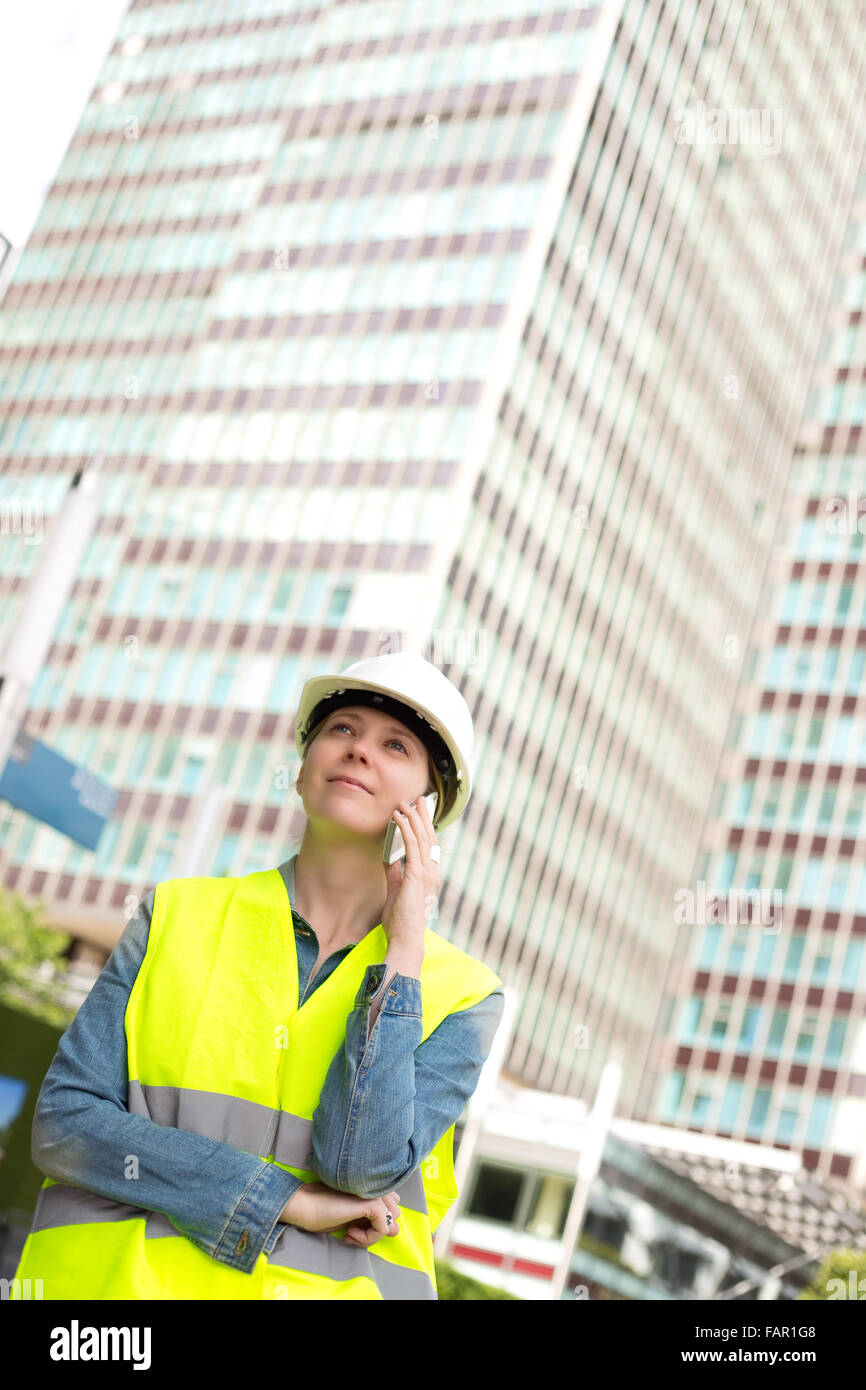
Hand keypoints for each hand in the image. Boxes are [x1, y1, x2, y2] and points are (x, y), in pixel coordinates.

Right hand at [279, 1181, 400, 1247]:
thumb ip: (375, 1222)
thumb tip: (396, 1230)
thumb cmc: (324, 1211)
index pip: (393, 1209)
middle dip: (375, 1230)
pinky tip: (348, 1234)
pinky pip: (383, 1228)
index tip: (352, 1230)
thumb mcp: (354, 1219)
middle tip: (351, 1233)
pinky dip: (367, 1238)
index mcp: (372, 1187)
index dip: (375, 1226)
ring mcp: (375, 1192)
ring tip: (349, 1233)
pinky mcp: (371, 1202)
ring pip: (390, 1222)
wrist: (304, 1205)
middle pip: (394, 1215)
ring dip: (371, 1235)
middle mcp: (376, 1186)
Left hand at [380, 795, 439, 947]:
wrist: (406, 938)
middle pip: (430, 836)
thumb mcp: (396, 891)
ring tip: (404, 803)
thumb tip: (389, 858)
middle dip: (423, 816)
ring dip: (413, 817)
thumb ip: (395, 873)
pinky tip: (399, 817)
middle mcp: (432, 872)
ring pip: (422, 837)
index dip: (425, 827)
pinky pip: (412, 845)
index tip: (419, 812)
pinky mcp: (417, 874)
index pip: (429, 845)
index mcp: (430, 876)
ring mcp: (427, 873)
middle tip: (418, 799)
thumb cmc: (401, 921)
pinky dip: (405, 829)